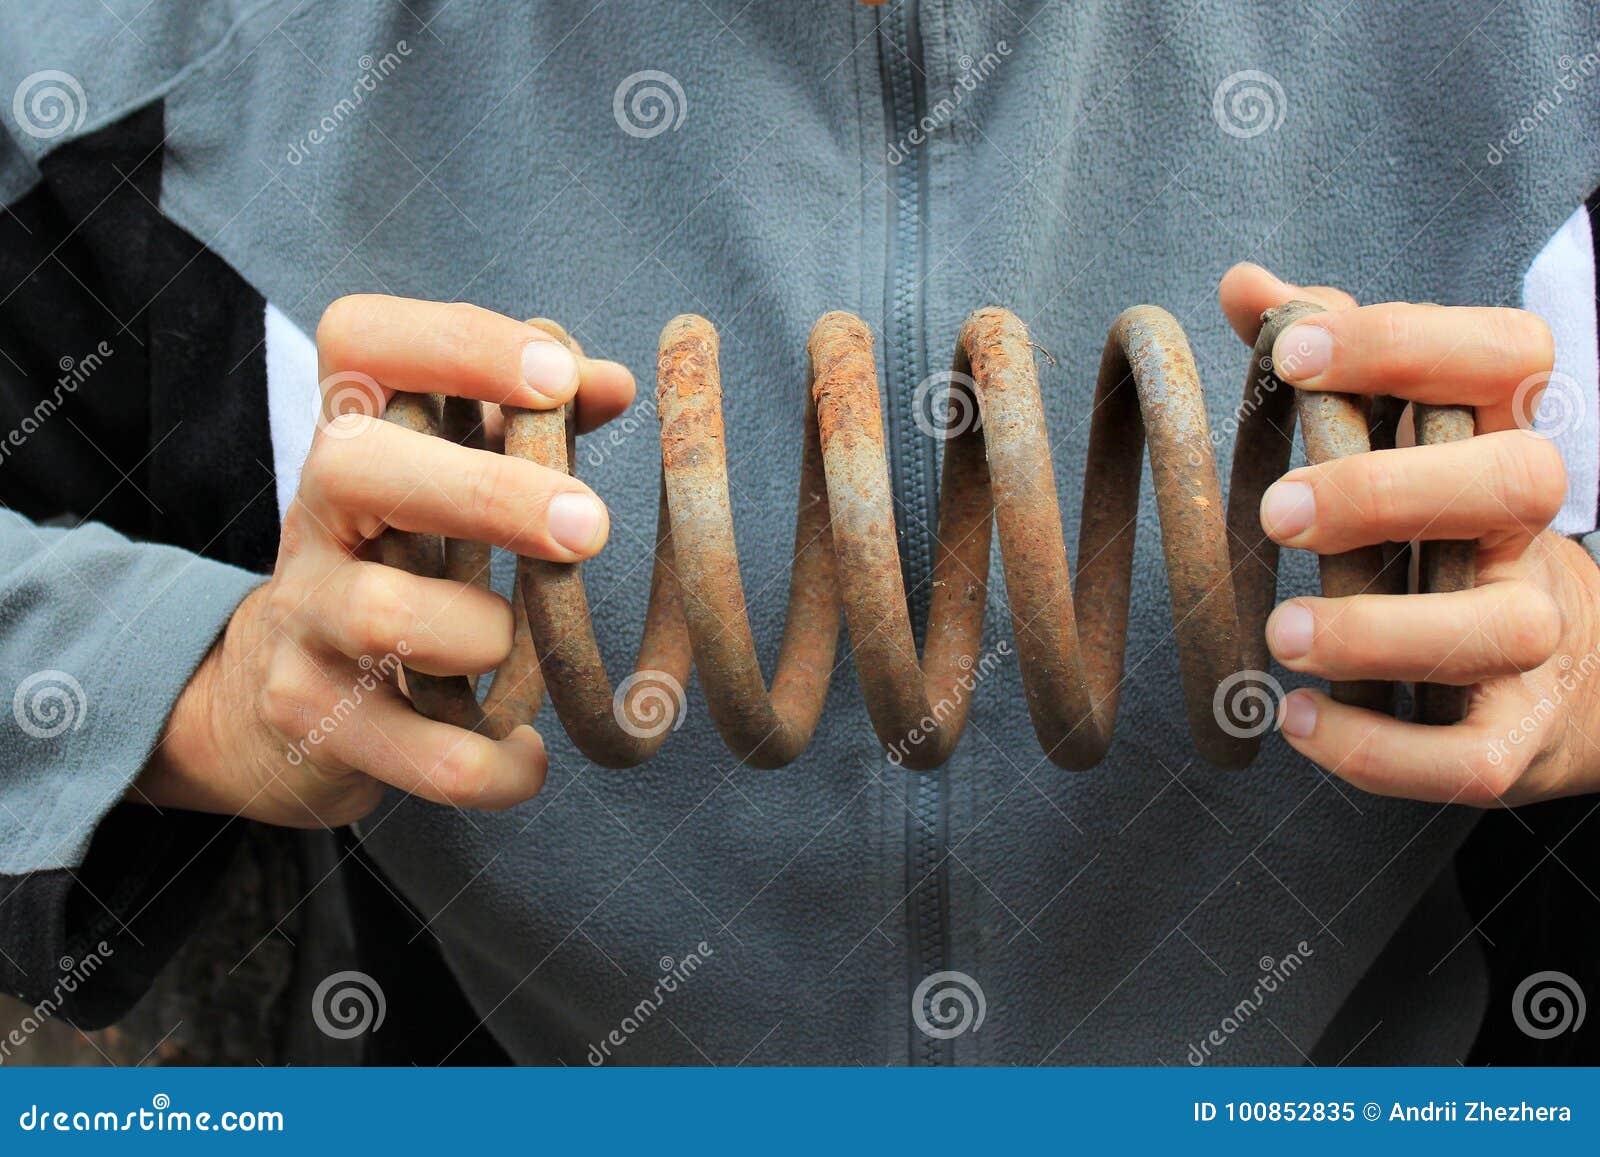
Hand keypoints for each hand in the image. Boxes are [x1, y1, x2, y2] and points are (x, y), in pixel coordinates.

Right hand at [137, 295, 634, 826]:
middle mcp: (315, 518)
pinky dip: (485, 764)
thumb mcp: (452, 478)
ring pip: (378, 612)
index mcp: (355, 437)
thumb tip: (609, 383)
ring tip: (517, 650)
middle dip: (484, 492)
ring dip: (478, 633)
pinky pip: (412, 749)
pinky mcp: (314, 718)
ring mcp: (305, 620)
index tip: (556, 375)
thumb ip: (528, 423)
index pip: (360, 341)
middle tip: (588, 525)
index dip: (456, 344)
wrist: (280, 695)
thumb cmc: (404, 559)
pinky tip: (527, 758)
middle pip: (353, 466)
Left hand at [1220, 263, 1599, 805]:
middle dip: (1389, 492)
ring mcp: (1539, 638)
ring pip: (1496, 630)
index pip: (1505, 356)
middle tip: (1276, 514)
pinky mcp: (1518, 736)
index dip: (1406, 342)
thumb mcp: (1402, 441)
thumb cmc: (1448, 533)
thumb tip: (1244, 285)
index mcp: (1506, 440)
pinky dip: (1380, 751)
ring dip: (1379, 634)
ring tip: (1283, 636)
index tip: (1294, 351)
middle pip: (1516, 483)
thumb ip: (1330, 361)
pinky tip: (1301, 722)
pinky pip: (1467, 758)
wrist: (1570, 679)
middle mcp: (1534, 534)